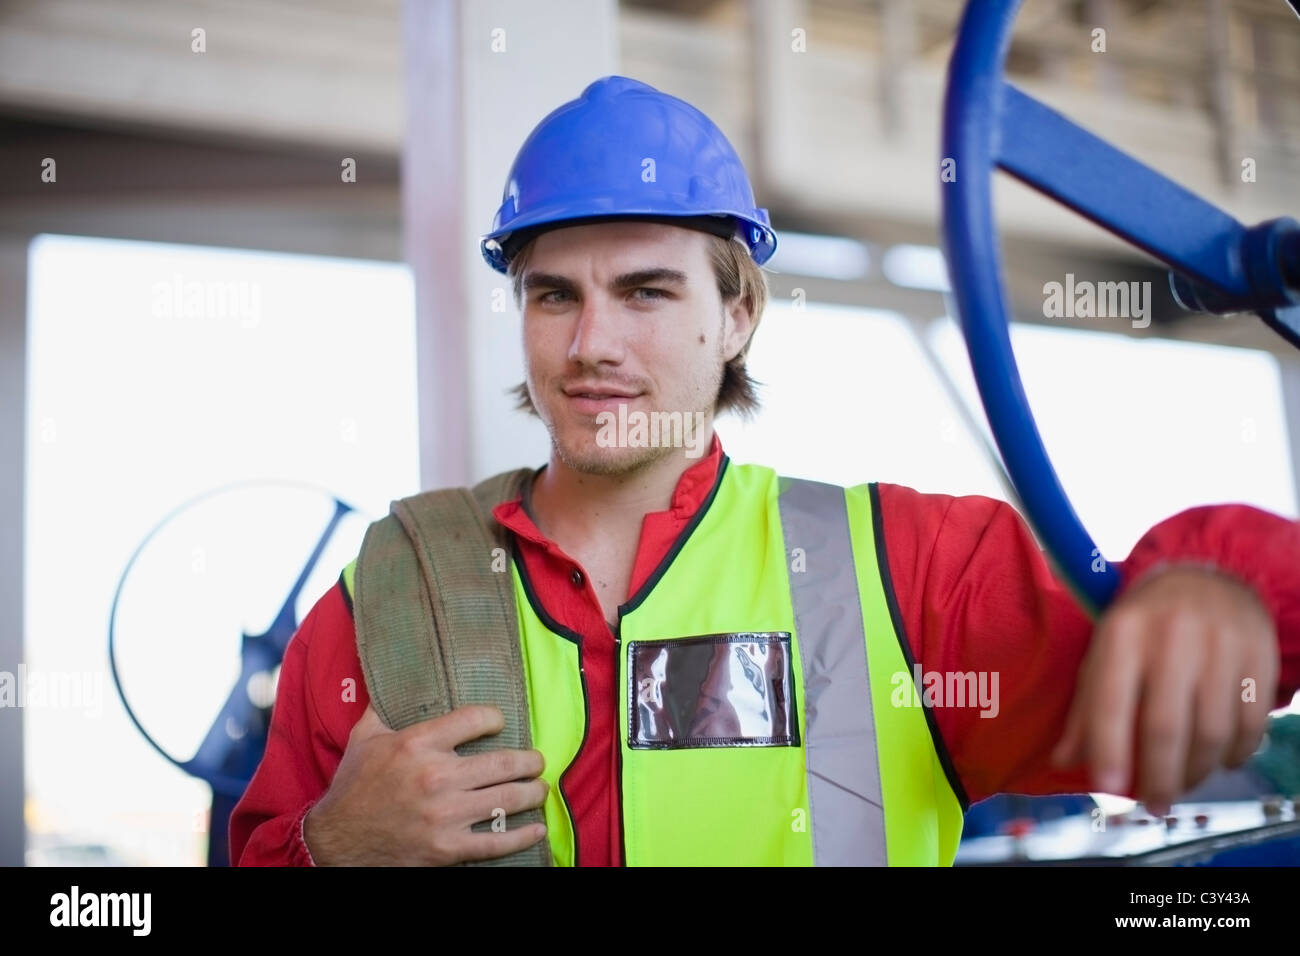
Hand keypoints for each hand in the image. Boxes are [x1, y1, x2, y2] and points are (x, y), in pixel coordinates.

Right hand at [303, 703, 548, 865]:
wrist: (336, 840)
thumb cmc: (353, 785)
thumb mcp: (365, 737)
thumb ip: (385, 706)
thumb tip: (393, 675)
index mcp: (418, 744)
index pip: (475, 719)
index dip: (494, 718)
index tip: (499, 722)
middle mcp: (436, 777)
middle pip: (503, 762)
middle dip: (529, 761)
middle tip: (537, 760)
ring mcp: (445, 815)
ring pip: (506, 800)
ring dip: (532, 792)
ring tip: (540, 788)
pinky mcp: (447, 848)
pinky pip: (496, 841)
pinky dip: (523, 835)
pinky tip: (537, 827)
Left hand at [1051, 565, 1278, 815]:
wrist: (1210, 575)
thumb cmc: (1145, 623)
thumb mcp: (1105, 650)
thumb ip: (1086, 707)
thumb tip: (1063, 761)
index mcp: (1123, 632)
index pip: (1110, 701)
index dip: (1108, 750)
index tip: (1108, 790)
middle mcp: (1172, 636)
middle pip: (1165, 725)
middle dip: (1158, 777)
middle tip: (1154, 805)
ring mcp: (1221, 645)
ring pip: (1211, 731)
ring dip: (1196, 771)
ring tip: (1183, 784)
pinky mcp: (1260, 655)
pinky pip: (1251, 723)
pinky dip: (1234, 753)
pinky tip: (1219, 760)